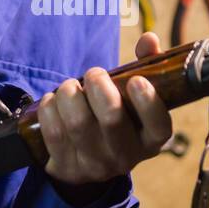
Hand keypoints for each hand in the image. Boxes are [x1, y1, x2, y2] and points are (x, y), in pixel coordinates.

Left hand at [38, 31, 172, 196]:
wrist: (86, 161)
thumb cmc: (116, 118)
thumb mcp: (134, 99)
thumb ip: (146, 66)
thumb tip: (149, 39)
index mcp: (149, 140)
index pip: (159, 127)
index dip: (148, 102)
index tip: (136, 79)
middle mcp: (125, 157)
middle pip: (112, 119)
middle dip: (99, 85)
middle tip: (94, 74)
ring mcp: (95, 165)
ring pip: (78, 123)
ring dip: (69, 94)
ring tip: (70, 86)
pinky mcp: (66, 168)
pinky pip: (53, 132)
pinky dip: (50, 108)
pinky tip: (53, 101)